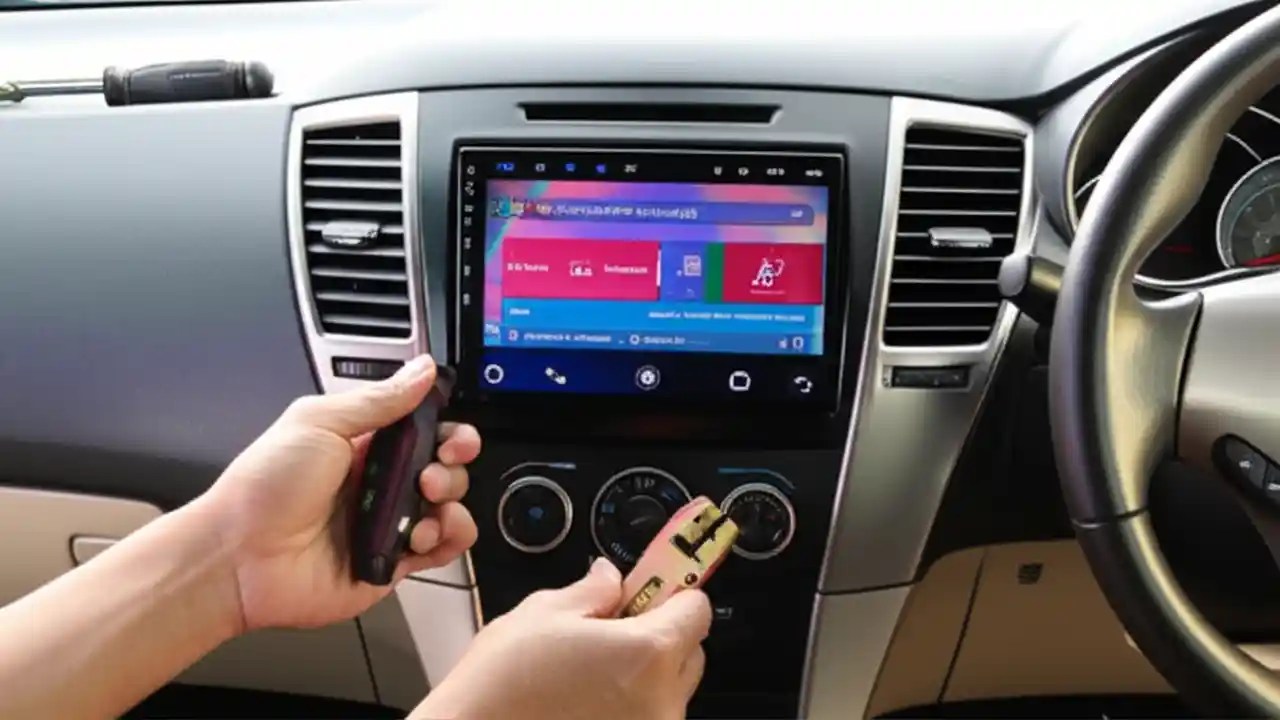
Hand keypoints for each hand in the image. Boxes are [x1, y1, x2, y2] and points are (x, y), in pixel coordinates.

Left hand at [195, 354, 480, 631]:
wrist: (239, 559)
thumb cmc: (265, 487)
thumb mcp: (318, 423)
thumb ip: (378, 399)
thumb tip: (423, 369)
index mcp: (363, 444)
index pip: (424, 429)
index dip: (447, 429)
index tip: (451, 434)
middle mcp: (379, 483)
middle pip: (444, 466)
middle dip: (451, 464)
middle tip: (430, 471)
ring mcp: (387, 524)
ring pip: (449, 507)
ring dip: (450, 501)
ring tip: (422, 502)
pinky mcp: (392, 563)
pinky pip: (441, 549)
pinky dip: (447, 539)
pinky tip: (422, 535)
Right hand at [415, 559, 710, 719]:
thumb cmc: (500, 687)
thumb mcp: (543, 614)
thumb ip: (593, 590)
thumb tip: (611, 576)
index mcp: (647, 653)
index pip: (696, 609)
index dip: (672, 593)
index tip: (653, 588)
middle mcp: (661, 701)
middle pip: (689, 651)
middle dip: (660, 634)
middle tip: (613, 628)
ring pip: (670, 690)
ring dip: (644, 675)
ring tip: (590, 672)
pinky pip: (647, 718)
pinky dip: (629, 707)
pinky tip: (586, 701)